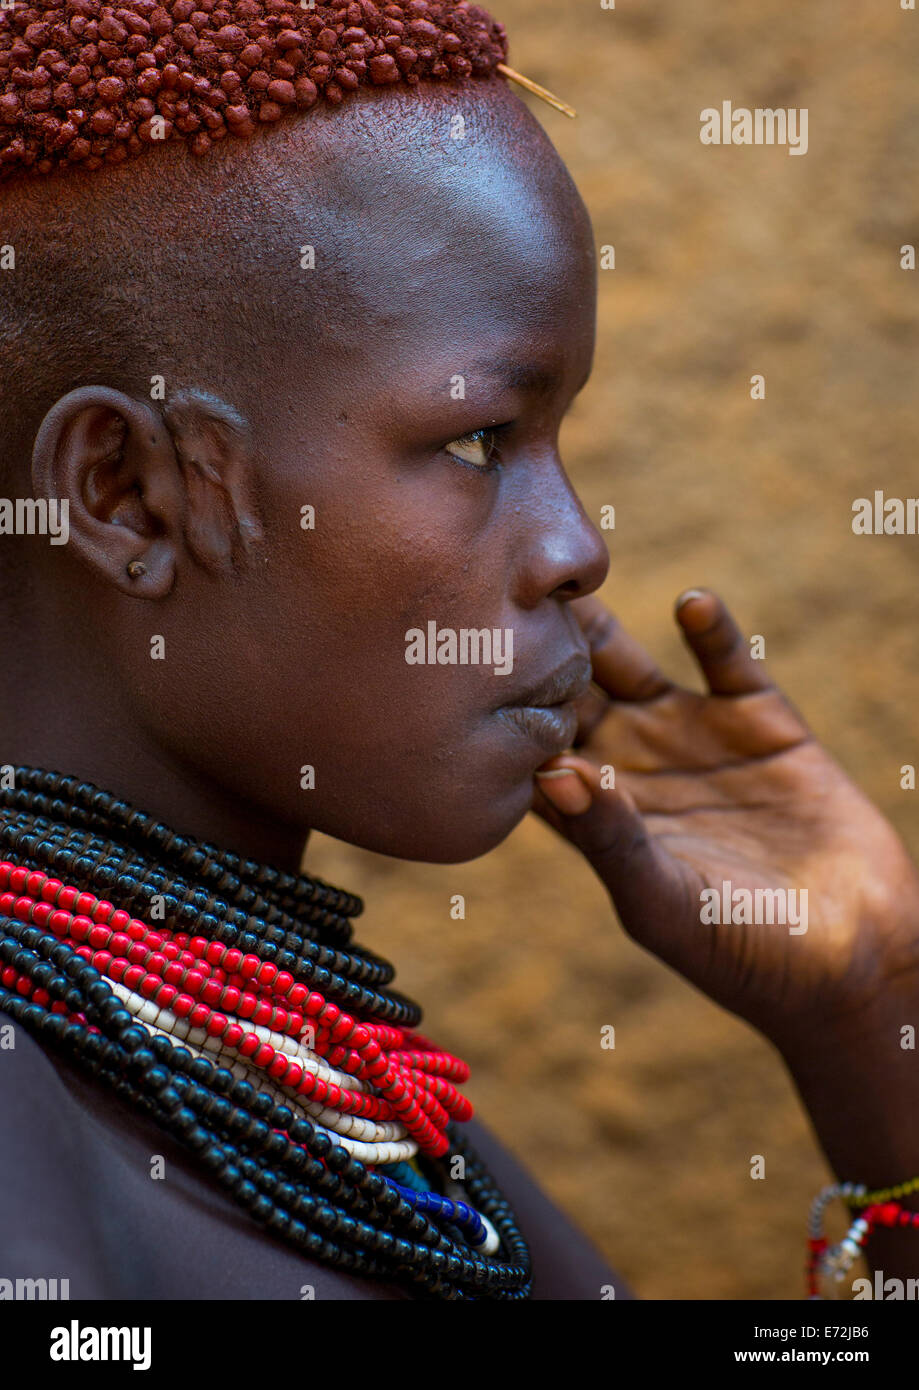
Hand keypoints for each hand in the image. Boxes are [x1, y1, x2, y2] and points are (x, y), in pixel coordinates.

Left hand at [532, 589, 918, 1051]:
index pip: (530, 750)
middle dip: (537, 654)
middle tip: (504, 598)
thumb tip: (551, 771)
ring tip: (577, 584)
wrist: (854, 959)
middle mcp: (633, 766)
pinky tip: (692, 603)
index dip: (500, 713)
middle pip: (568, 694)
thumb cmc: (741, 952)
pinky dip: (710, 629)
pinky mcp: (759, 721)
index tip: (469, 664)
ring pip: (630, 665)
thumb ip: (608, 838)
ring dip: (604, 628)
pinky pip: (725, 661)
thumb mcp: (663, 901)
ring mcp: (692, 737)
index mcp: (596, 814)